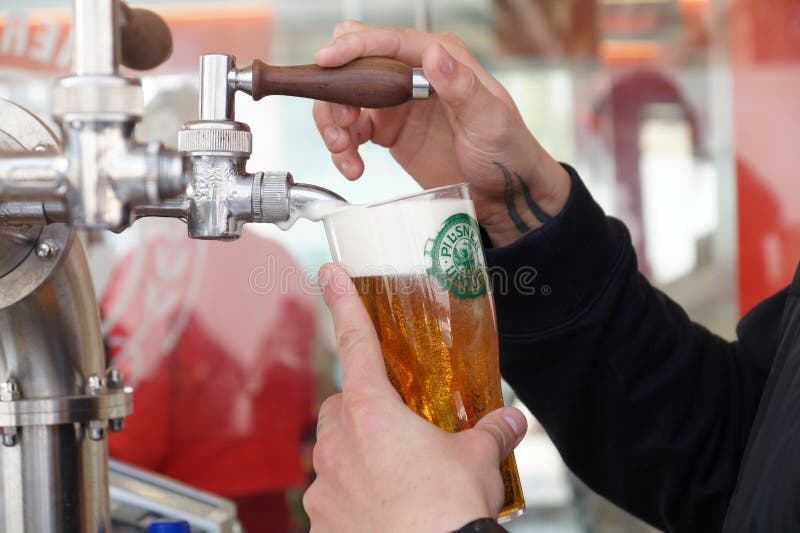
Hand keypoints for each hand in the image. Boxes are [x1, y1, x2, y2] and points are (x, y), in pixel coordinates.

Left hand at [304, 264, 527, 532]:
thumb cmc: (448, 509)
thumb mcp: (478, 461)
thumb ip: (490, 433)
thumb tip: (510, 421)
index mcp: (371, 412)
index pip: (356, 342)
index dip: (344, 302)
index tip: (329, 274)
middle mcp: (337, 443)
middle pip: (342, 406)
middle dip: (365, 410)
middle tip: (400, 430)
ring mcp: (324, 485)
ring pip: (334, 454)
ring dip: (358, 457)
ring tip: (398, 479)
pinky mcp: (321, 522)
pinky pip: (332, 498)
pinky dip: (353, 499)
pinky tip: (384, 512)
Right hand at [313, 21, 570, 246]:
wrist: (505, 194)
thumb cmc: (507, 153)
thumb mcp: (491, 122)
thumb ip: (462, 88)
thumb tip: (433, 54)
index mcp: (442, 58)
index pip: (388, 42)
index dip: (353, 47)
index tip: (326, 60)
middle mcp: (414, 74)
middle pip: (356, 65)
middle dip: (337, 90)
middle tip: (343, 124)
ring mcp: (398, 103)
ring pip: (346, 99)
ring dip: (334, 123)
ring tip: (344, 150)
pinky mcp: (388, 131)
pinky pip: (351, 131)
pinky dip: (342, 148)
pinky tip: (353, 166)